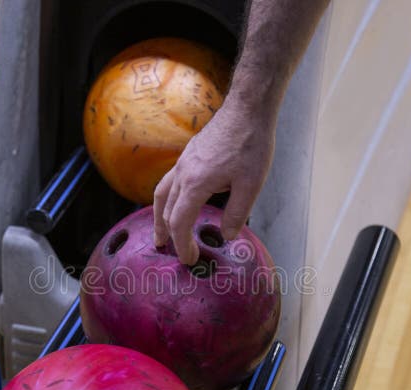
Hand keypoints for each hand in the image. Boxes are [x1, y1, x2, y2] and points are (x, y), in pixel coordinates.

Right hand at [153, 99, 275, 264]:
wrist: (247, 109)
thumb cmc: (251, 145)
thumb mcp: (250, 185)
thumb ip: (236, 214)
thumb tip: (227, 236)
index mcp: (195, 184)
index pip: (180, 222)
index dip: (182, 244)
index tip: (188, 259)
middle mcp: (183, 173)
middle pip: (166, 210)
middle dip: (170, 235)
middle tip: (176, 252)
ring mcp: (184, 162)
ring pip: (161, 193)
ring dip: (159, 216)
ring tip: (161, 232)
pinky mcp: (190, 155)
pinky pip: (170, 181)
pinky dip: (167, 199)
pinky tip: (177, 203)